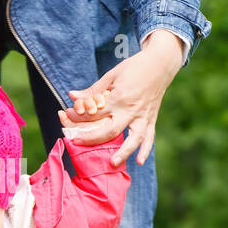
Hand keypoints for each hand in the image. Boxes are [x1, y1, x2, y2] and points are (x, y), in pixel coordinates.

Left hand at [58, 29, 184, 166]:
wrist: (161, 63)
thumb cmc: (134, 67)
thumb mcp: (111, 75)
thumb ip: (93, 89)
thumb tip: (72, 96)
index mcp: (119, 97)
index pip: (95, 113)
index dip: (78, 117)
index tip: (66, 117)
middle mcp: (131, 110)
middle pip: (110, 130)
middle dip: (92, 138)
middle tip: (77, 142)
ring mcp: (143, 116)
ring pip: (133, 138)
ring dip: (124, 152)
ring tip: (113, 164)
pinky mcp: (151, 119)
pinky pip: (149, 137)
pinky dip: (145, 150)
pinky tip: (139, 161)